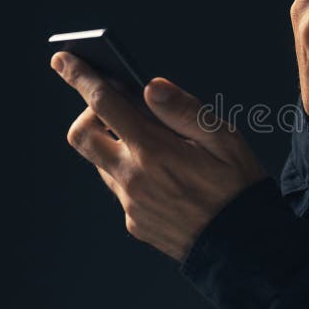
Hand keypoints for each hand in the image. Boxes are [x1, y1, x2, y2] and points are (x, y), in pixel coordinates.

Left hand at [50, 51, 267, 261]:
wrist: (245, 249)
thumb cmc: (239, 189)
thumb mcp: (225, 140)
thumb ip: (184, 110)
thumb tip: (151, 86)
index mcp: (154, 151)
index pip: (104, 104)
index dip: (81, 77)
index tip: (63, 59)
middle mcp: (133, 178)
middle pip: (82, 135)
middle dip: (90, 114)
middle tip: (121, 109)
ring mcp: (131, 204)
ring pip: (101, 162)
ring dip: (115, 144)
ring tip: (155, 144)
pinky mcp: (134, 223)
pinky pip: (120, 189)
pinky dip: (131, 172)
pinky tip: (165, 176)